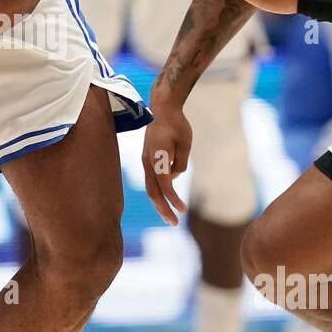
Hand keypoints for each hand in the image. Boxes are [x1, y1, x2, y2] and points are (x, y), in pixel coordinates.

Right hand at [142, 106, 192, 225]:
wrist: (163, 108)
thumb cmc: (176, 124)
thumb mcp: (185, 143)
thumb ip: (181, 163)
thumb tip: (174, 176)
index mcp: (157, 159)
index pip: (165, 186)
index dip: (173, 200)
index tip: (182, 210)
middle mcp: (148, 162)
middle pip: (153, 192)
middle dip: (162, 209)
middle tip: (173, 223)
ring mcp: (146, 160)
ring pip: (150, 187)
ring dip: (159, 203)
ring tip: (169, 216)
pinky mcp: (148, 158)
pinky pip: (152, 179)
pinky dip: (158, 191)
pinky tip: (168, 196)